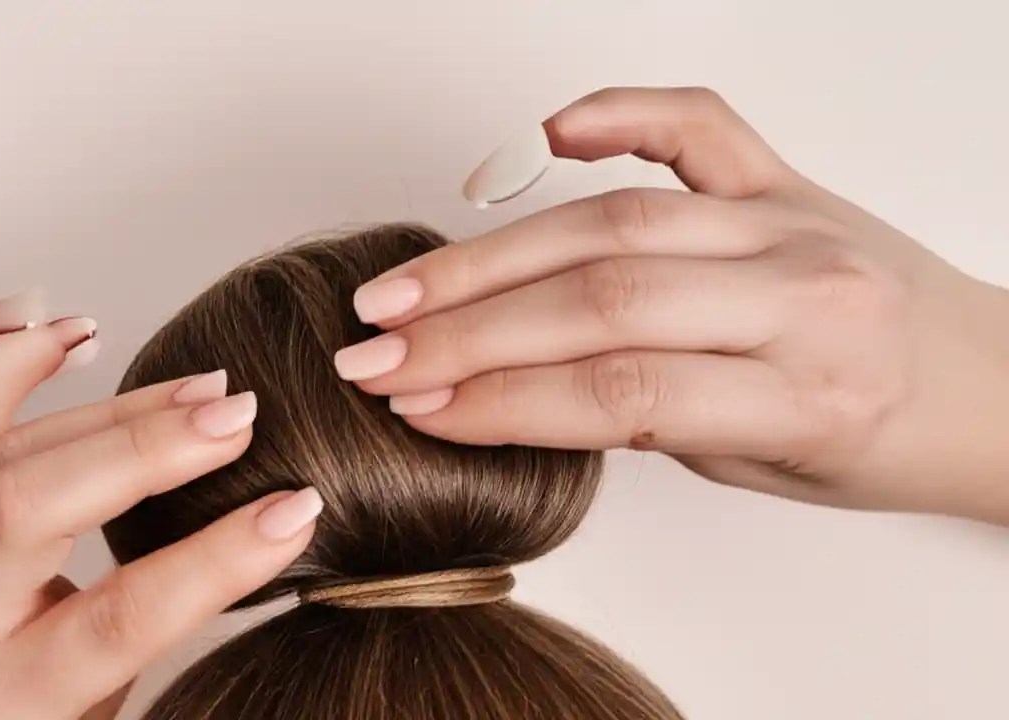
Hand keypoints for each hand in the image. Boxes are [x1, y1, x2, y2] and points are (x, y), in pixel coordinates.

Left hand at [0, 295, 321, 719]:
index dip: (217, 558)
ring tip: (193, 382)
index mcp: (6, 690)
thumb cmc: (2, 716)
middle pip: (33, 504)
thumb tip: (268, 526)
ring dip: (105, 400)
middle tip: (240, 417)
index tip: (294, 508)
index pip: (122, 613)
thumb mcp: (85, 706)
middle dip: (146, 449)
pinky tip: (53, 320)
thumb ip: (150, 625)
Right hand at [335, 86, 1008, 525]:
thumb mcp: (760, 468)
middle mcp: (805, 293)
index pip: (619, 391)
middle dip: (469, 330)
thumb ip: (645, 419)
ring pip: (617, 220)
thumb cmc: (879, 442)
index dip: (499, 400)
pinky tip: (544, 136)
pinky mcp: (788, 176)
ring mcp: (796, 220)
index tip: (413, 407)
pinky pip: (697, 123)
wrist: (991, 386)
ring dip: (496, 255)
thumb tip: (504, 385)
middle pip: (603, 299)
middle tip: (377, 349)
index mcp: (809, 393)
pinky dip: (617, 113)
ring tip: (410, 289)